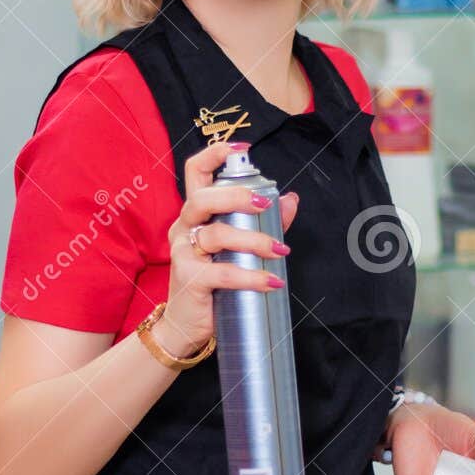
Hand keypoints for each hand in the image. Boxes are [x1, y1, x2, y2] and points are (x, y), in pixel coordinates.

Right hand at [156, 140, 299, 357]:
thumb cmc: (211, 282)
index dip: (215, 153)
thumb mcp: (236, 248)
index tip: (241, 148)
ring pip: (217, 235)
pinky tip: (271, 281)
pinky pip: (222, 273)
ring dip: (254, 240)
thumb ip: (263, 222)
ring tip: (280, 251)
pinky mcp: (190, 279)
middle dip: (238, 196)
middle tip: (267, 205)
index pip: (195, 172)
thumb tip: (291, 199)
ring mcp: (183, 252)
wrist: (186, 326)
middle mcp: (184, 227)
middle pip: (204, 198)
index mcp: (195, 213)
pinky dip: (251, 276)